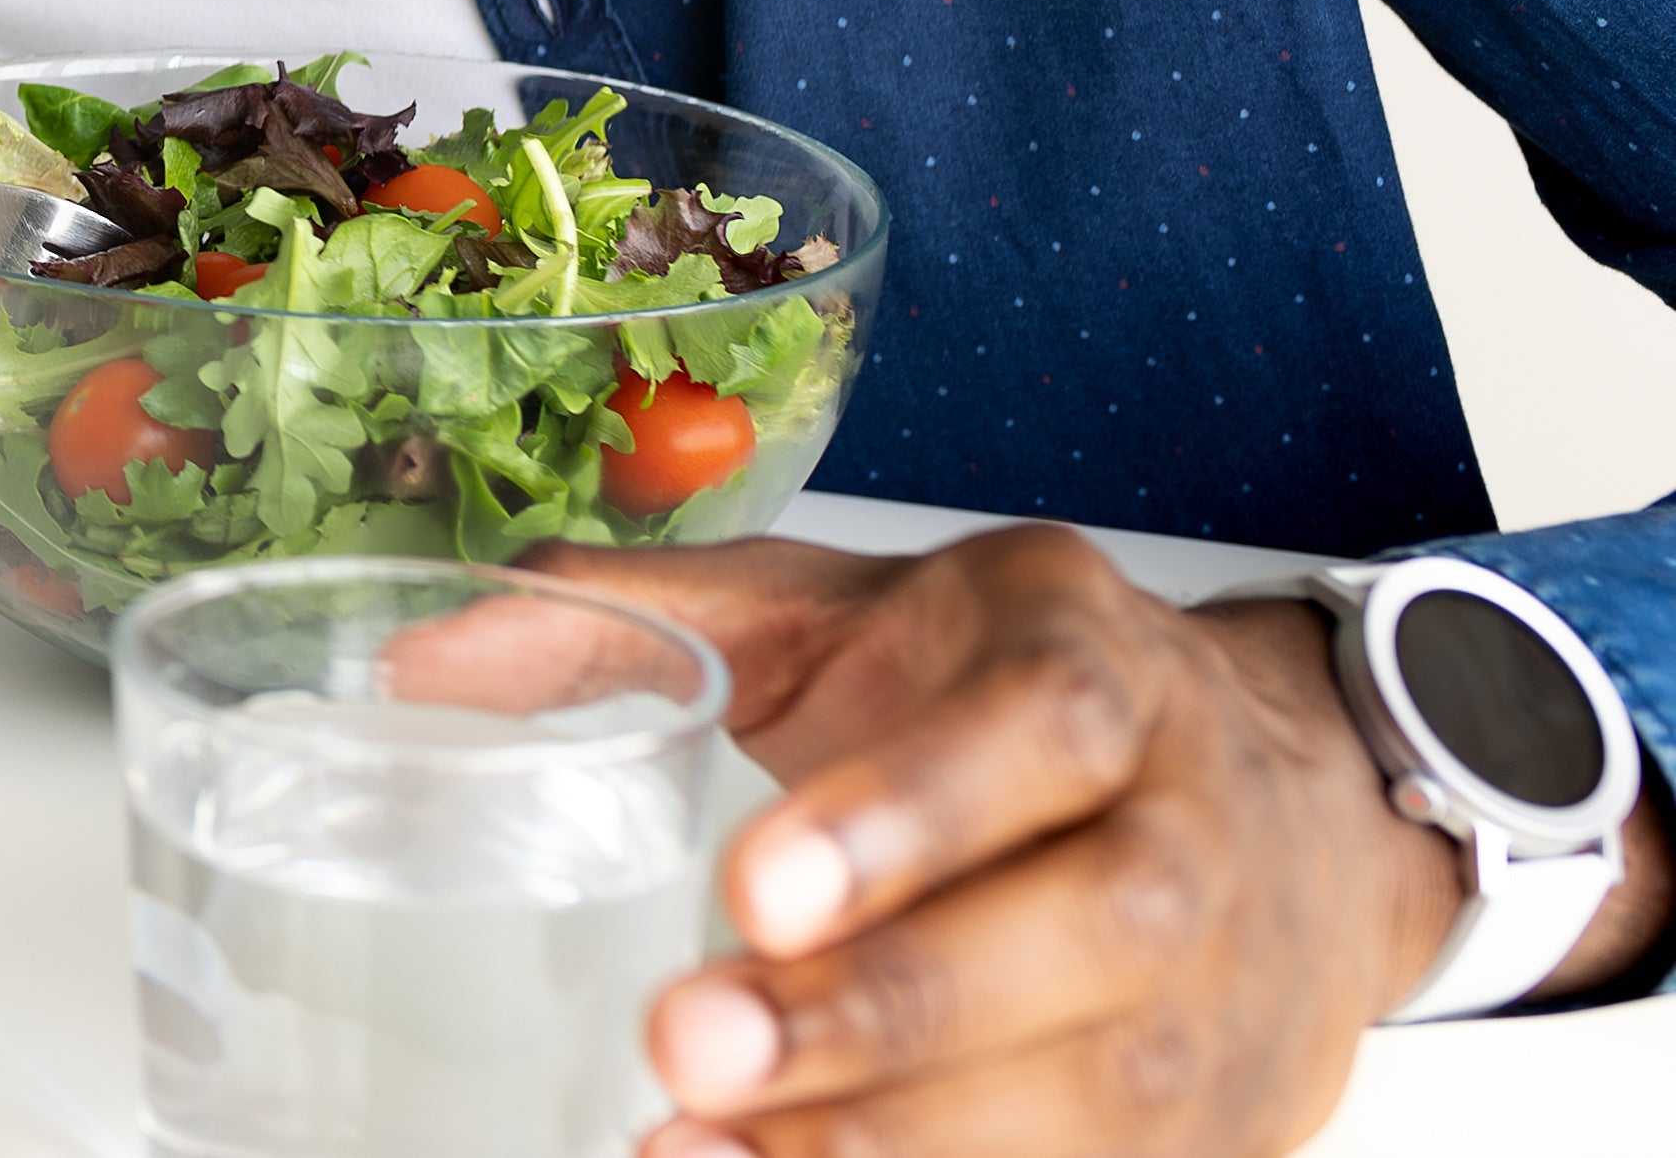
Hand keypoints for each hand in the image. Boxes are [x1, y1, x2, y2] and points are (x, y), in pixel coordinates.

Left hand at [555, 527, 1667, 1157]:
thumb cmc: (1000, 695)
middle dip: (886, 1010)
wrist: (1300, 802)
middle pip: (1083, 929)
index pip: (1034, 725)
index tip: (751, 889)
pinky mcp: (1225, 1125)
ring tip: (707, 1156)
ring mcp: (1226, 994)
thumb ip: (624, 619)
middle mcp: (1186, 825)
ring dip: (905, 1140)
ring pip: (1103, 1090)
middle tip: (687, 1047)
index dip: (904, 814)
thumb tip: (415, 662)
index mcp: (1085, 663)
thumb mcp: (831, 612)